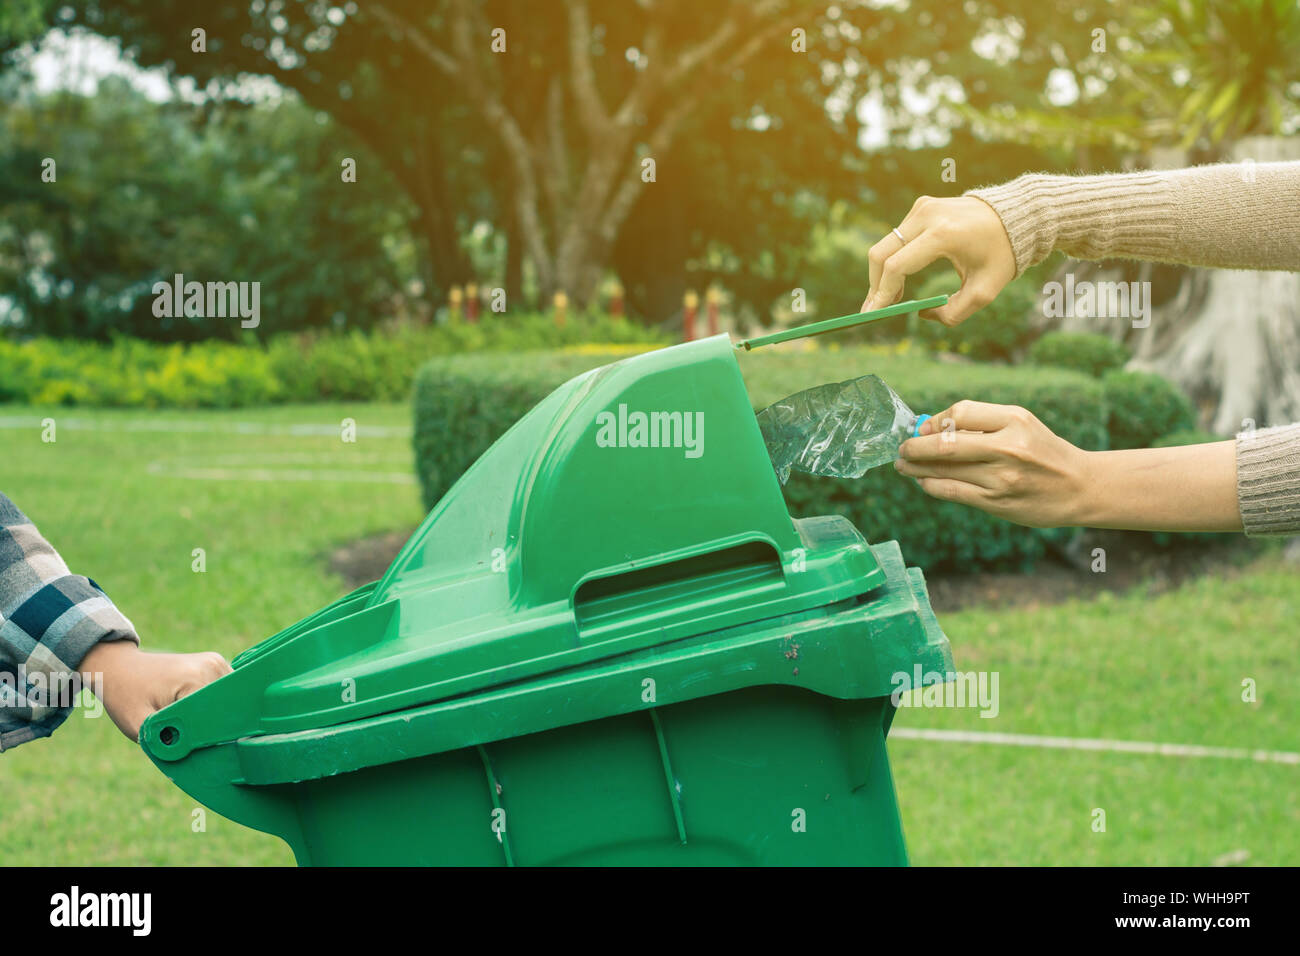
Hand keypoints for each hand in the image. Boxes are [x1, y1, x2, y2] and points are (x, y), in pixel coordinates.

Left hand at [79, 641, 231, 741]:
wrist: (119, 667)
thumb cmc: (125, 696)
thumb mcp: (138, 725)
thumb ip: (165, 745)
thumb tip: (195, 760)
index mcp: (195, 679)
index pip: (217, 717)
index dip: (206, 737)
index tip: (190, 746)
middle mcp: (212, 666)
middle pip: (225, 709)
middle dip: (210, 726)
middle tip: (185, 733)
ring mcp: (216, 662)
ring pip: (228, 701)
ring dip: (214, 715)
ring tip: (187, 718)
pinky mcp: (216, 663)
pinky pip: (224, 691)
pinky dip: (214, 704)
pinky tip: (194, 707)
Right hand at [861, 196, 1016, 325]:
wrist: (1015, 216)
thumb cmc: (1001, 255)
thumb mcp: (984, 292)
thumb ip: (953, 313)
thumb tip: (921, 313)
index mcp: (944, 234)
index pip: (898, 266)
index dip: (882, 293)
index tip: (873, 314)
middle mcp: (928, 216)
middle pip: (881, 254)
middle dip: (874, 285)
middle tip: (873, 310)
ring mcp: (922, 207)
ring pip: (885, 246)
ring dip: (882, 274)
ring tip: (889, 299)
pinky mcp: (921, 206)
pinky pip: (896, 237)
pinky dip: (892, 259)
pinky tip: (900, 279)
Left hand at [894, 400, 1089, 527]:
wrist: (1080, 487)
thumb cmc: (1043, 452)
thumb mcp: (1021, 425)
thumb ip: (982, 423)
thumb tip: (931, 427)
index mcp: (1015, 420)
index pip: (960, 412)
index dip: (934, 421)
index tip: (922, 428)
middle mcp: (1008, 448)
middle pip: (946, 444)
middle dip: (915, 446)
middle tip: (902, 448)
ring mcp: (1002, 478)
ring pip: (944, 470)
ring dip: (916, 468)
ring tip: (903, 465)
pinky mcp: (997, 502)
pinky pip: (952, 492)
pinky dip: (931, 485)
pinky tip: (923, 481)